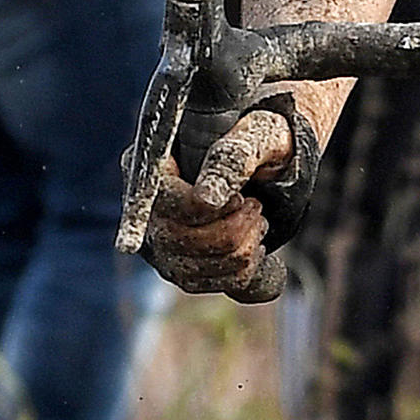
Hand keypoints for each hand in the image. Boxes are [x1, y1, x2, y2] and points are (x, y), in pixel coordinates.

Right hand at [144, 102, 314, 300]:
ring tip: (256, 220)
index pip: (160, 201)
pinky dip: (247, 272)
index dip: (203, 209)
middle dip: (230, 230)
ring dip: (241, 250)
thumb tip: (206, 199)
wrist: (275, 156)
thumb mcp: (258, 134)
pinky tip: (256, 246)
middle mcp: (144, 206)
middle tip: (256, 205)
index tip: (241, 198)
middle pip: (175, 240)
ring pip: (192, 271)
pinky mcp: (183, 266)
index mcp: (150, 163)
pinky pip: (210, 285)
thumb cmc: (265, 135)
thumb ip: (232, 157)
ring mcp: (160, 241)